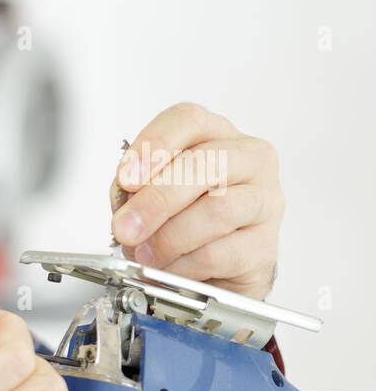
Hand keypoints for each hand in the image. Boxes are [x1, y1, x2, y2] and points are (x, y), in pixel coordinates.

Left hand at [110, 102, 284, 299]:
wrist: (212, 268)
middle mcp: (248, 160)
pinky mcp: (264, 245)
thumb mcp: (148, 195)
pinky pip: (219, 254)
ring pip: (217, 211)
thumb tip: (127, 210)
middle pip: (205, 165)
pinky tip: (170, 269)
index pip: (188, 120)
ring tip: (144, 254)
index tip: (127, 179)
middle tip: (126, 227)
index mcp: (215, 135)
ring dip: (169, 238)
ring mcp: (264, 201)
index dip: (154, 147)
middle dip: (156, 200)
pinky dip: (184, 265)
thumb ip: (134, 193)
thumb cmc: (180, 220)